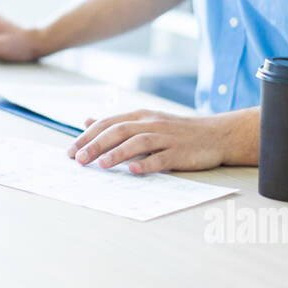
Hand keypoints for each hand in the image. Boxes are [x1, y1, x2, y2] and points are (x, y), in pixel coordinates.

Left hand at [66, 109, 225, 173]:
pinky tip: (133, 171)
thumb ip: (117, 122)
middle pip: (119, 131)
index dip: (88, 136)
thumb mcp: (146, 120)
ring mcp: (166, 138)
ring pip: (138, 142)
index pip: (108, 123)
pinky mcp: (180, 153)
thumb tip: (88, 121)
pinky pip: (161, 158)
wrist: (217, 134)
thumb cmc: (177, 131)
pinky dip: (146, 164)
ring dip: (117, 153)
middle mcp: (152, 124)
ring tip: (100, 165)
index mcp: (141, 116)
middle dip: (96, 145)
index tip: (71, 150)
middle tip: (78, 159)